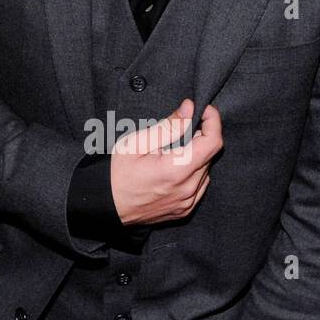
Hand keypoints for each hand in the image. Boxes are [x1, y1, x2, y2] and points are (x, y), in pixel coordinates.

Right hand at [109, 98, 221, 225]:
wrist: (106, 205)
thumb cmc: (117, 173)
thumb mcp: (137, 142)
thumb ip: (168, 126)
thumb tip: (189, 108)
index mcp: (176, 170)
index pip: (212, 142)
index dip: (212, 121)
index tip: (203, 110)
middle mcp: (187, 189)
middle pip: (209, 155)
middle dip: (199, 136)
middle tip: (176, 129)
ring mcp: (187, 202)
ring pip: (205, 170)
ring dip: (196, 156)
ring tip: (170, 152)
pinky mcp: (185, 210)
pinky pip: (199, 185)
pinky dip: (192, 173)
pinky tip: (172, 168)